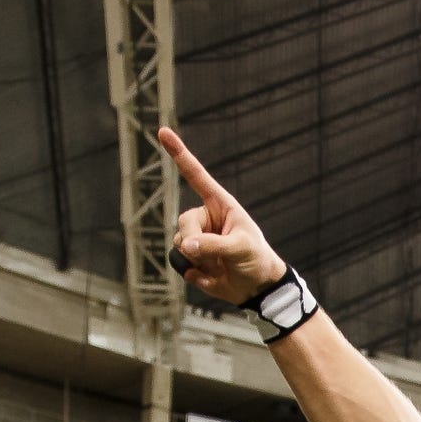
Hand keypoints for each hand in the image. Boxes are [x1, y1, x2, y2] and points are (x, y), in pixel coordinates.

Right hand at [155, 126, 286, 307]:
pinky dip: (196, 274)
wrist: (257, 288)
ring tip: (219, 264)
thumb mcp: (241, 248)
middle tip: (212, 254)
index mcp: (219, 205)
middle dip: (193, 240)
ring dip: (196, 259)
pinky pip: (181, 264)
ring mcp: (195, 239)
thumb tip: (185, 246)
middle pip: (183, 222)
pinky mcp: (190, 260)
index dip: (179, 154)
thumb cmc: (256, 259)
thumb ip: (213, 245)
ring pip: (178, 243)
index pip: (196, 175)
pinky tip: (213, 276)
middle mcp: (204, 219)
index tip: (163, 132)